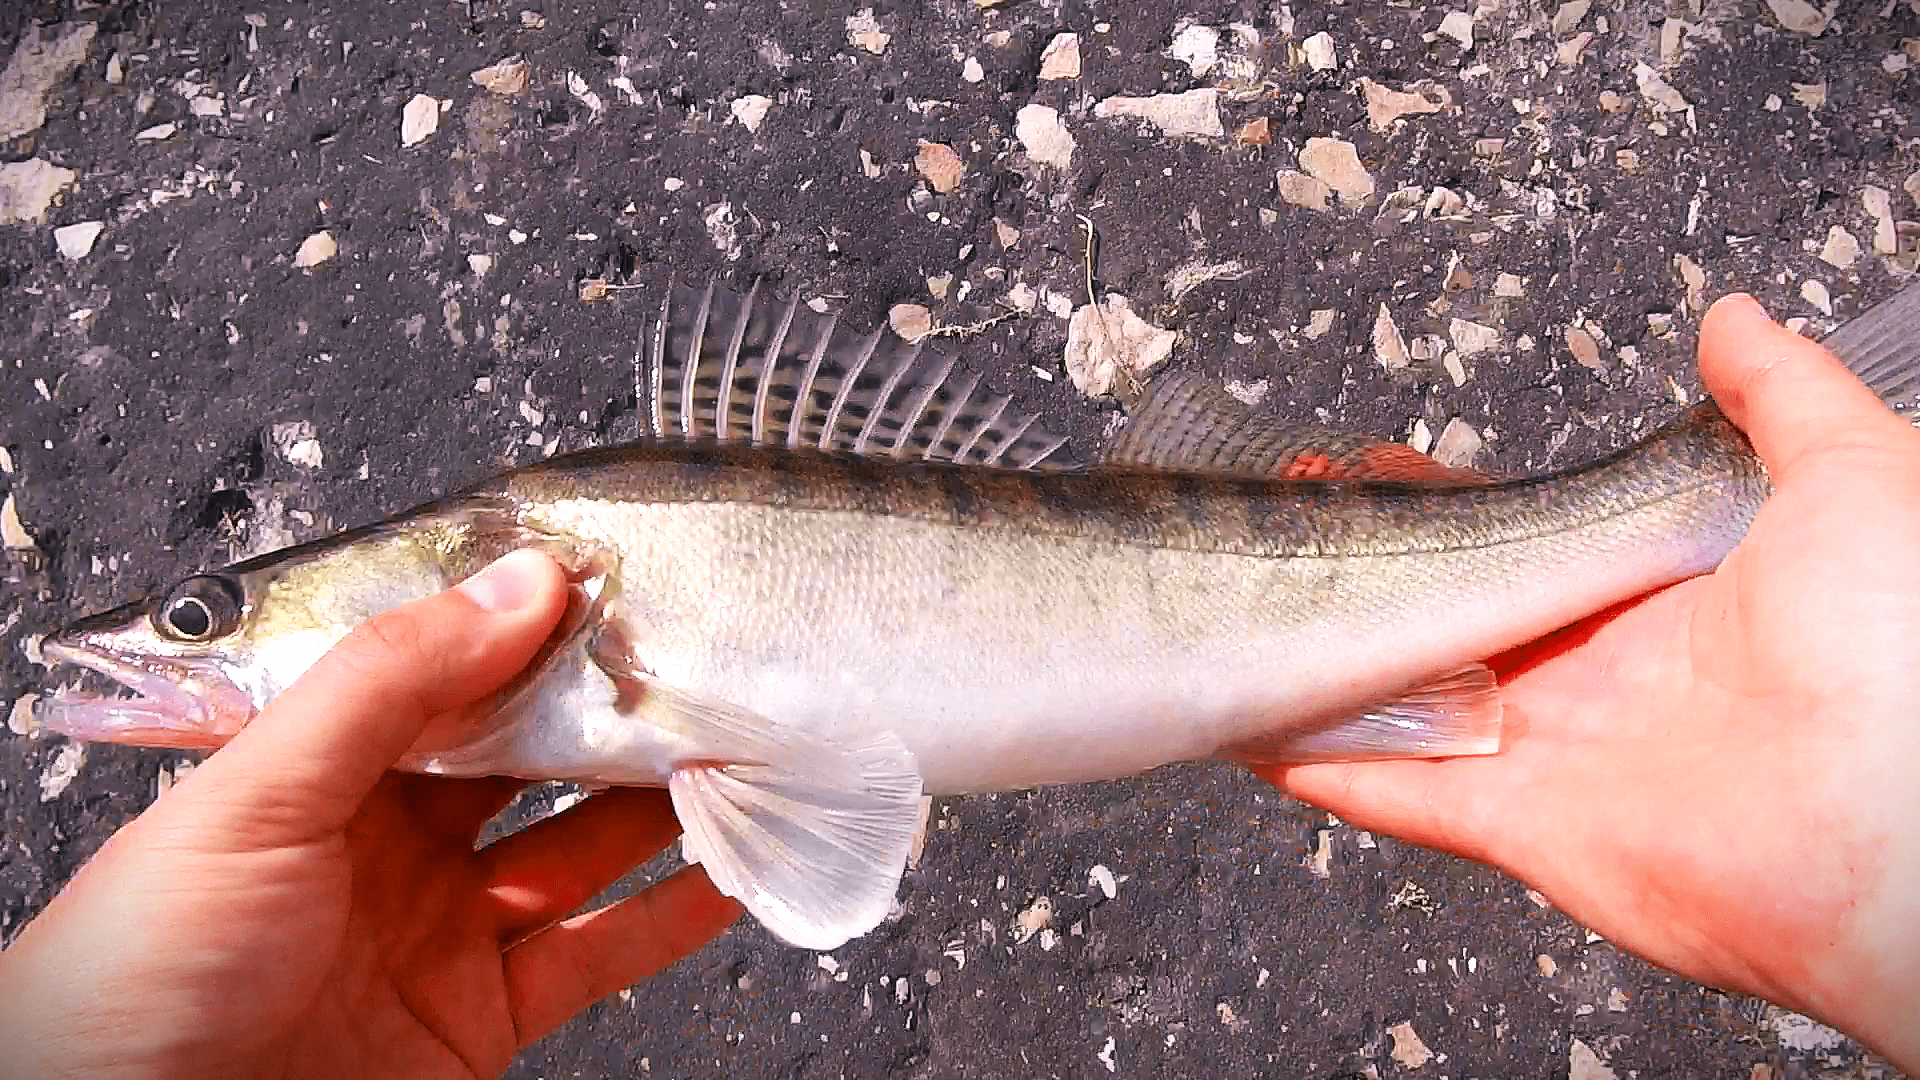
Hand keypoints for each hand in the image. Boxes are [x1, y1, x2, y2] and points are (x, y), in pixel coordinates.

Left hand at [0, 549, 740, 1079]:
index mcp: (312, 771)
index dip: (521, 632)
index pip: (439, 676)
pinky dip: (668, 918)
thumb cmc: (134, 977)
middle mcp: (381, 843)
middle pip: (521, 758)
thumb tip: (514, 585)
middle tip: (688, 663)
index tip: (607, 588)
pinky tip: (724, 874)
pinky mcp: (478, 1018)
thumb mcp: (255, 798)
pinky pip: (594, 955)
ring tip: (729, 751)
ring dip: (652, 805)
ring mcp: (436, 932)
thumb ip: (388, 684)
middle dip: (603, 712)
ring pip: (574, 848)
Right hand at [1259, 294, 1919, 1068]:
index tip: (1382, 466)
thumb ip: (1782, 394)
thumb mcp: (1857, 473)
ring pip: (1410, 701)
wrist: (1903, 814)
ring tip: (1251, 593)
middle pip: (1456, 619)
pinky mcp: (1523, 826)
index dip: (1453, 505)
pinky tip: (1249, 717)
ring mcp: (1559, 755)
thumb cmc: (1900, 642)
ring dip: (1328, 653)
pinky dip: (1317, 760)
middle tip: (1303, 514)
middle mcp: (1607, 678)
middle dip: (1376, 568)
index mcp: (1673, 599)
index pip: (1533, 544)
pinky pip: (1397, 790)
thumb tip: (1733, 319)